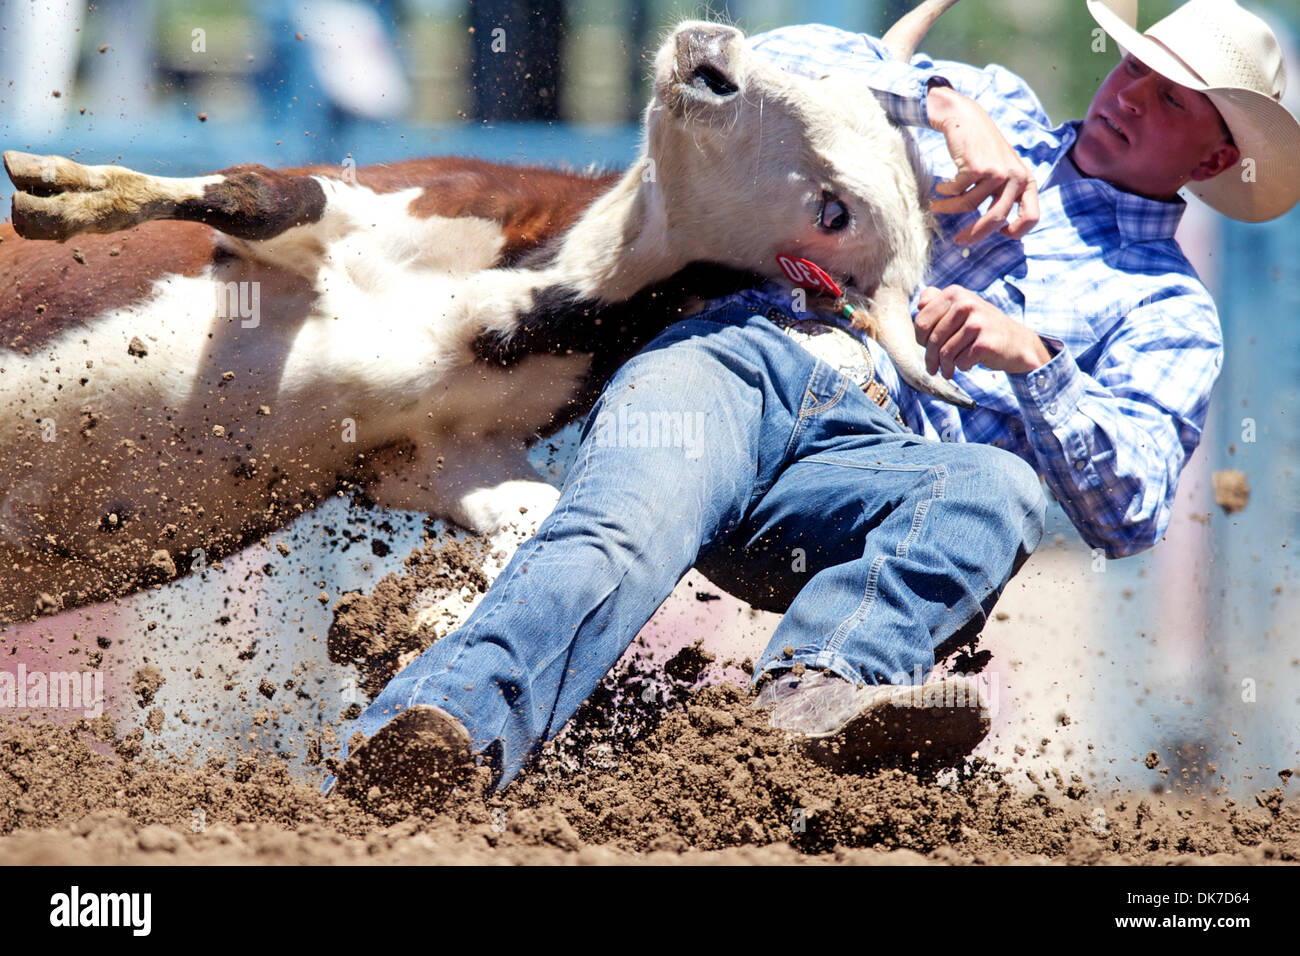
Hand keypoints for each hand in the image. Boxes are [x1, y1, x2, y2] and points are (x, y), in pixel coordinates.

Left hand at [915, 285, 1052, 376]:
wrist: (1017, 342)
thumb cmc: (980, 329)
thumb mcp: (959, 309)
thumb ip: (937, 302)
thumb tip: (918, 304)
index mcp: (955, 293)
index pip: (921, 321)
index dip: (920, 339)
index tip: (926, 348)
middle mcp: (966, 303)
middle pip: (932, 339)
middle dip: (931, 358)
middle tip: (932, 368)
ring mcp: (978, 322)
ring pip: (945, 352)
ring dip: (945, 367)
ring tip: (948, 371)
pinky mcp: (986, 342)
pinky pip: (961, 361)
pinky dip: (962, 367)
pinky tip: (968, 365)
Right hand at [925, 85, 1038, 244]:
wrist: (965, 118)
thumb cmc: (981, 148)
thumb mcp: (1002, 170)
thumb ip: (1005, 194)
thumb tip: (998, 228)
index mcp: (1025, 180)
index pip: (1031, 216)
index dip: (1017, 232)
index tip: (1000, 233)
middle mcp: (1015, 177)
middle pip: (996, 219)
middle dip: (975, 234)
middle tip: (959, 241)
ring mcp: (997, 172)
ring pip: (969, 207)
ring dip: (949, 209)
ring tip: (937, 206)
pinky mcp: (977, 168)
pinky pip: (957, 193)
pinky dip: (945, 194)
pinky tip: (941, 187)